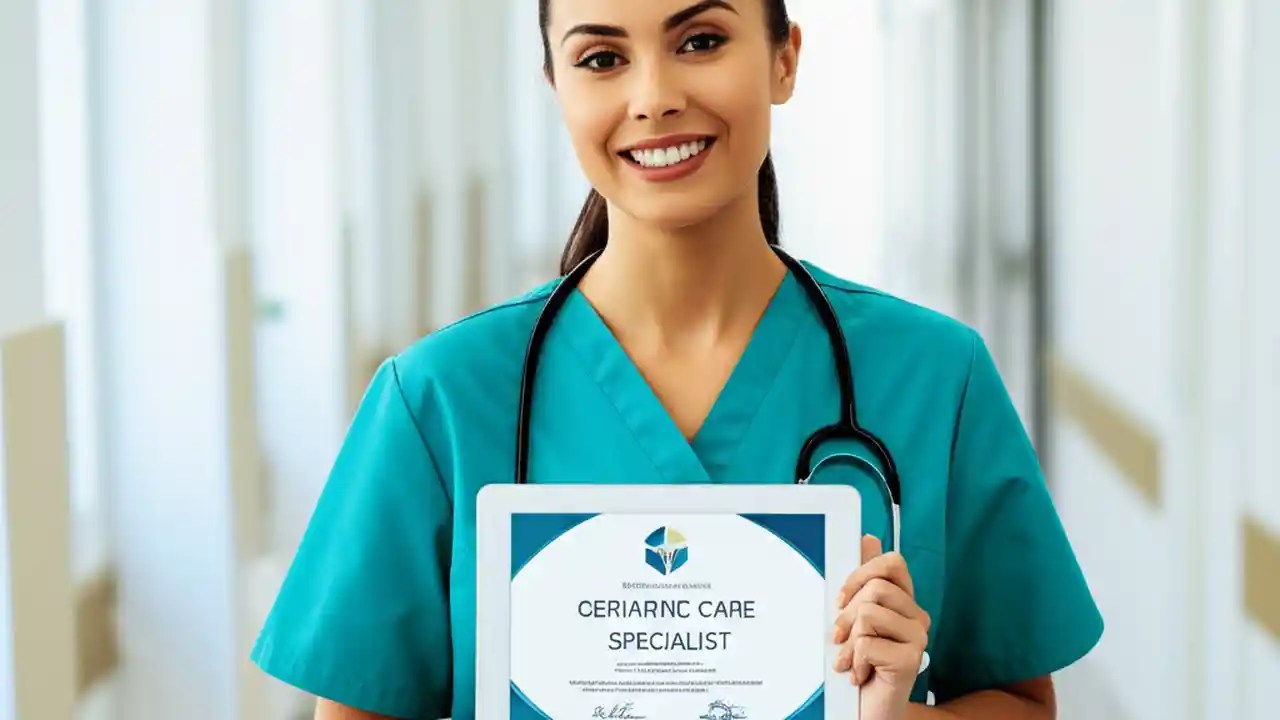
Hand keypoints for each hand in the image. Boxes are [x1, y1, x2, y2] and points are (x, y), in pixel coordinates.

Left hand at [832, 535, 929, 719]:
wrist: (868, 709)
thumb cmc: (860, 663)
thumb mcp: (854, 619)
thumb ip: (863, 582)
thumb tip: (868, 539)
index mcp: (904, 602)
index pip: (892, 562)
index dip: (861, 572)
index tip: (842, 598)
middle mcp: (917, 617)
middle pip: (876, 587)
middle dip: (847, 612)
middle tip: (840, 637)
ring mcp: (917, 638)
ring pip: (869, 612)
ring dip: (849, 640)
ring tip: (849, 659)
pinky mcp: (911, 660)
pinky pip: (868, 642)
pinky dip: (853, 660)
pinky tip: (858, 673)